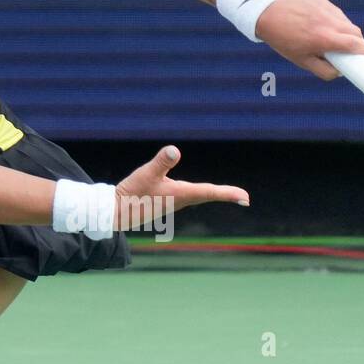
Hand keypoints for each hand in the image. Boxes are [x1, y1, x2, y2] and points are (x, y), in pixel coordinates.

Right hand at [114, 145, 249, 230]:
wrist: (117, 213)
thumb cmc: (132, 194)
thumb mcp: (147, 173)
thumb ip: (161, 162)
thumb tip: (175, 150)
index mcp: (181, 194)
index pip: (210, 191)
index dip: (229, 193)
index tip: (246, 198)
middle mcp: (180, 200)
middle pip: (208, 195)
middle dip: (227, 195)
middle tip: (245, 198)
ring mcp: (173, 202)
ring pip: (199, 197)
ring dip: (215, 195)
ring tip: (230, 195)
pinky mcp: (165, 202)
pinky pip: (189, 197)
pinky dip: (201, 194)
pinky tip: (199, 193)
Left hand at [254, 0, 363, 80]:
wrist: (268, 14)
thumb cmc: (284, 41)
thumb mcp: (302, 61)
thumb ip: (324, 70)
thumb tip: (341, 72)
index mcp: (324, 39)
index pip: (358, 45)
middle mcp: (329, 22)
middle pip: (357, 34)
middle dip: (358, 45)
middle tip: (350, 54)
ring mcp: (328, 10)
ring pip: (348, 24)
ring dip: (347, 34)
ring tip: (330, 41)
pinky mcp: (324, 2)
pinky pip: (338, 15)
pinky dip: (336, 24)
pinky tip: (321, 28)